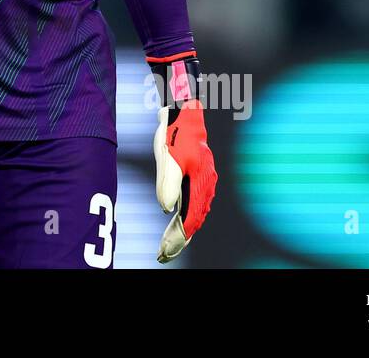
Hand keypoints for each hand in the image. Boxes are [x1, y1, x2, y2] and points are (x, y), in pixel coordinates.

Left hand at [153, 98, 217, 262]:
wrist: (185, 112)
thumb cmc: (176, 133)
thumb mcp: (169, 157)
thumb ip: (168, 183)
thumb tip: (166, 209)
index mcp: (200, 185)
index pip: (189, 220)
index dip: (177, 239)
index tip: (164, 252)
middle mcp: (204, 187)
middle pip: (192, 221)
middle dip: (178, 241)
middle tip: (163, 256)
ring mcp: (202, 183)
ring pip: (193, 214)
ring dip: (181, 232)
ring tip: (168, 248)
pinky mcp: (196, 178)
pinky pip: (192, 205)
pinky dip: (185, 220)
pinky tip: (179, 226)